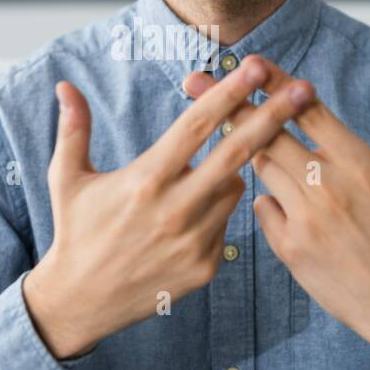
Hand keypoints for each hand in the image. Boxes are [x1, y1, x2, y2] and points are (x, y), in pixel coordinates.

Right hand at [24, 56, 317, 359]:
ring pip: (233, 188)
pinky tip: (186, 218)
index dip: (229, 93)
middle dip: (274, 116)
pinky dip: (214, 210)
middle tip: (304, 90)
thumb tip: (65, 85)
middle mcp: (174, 210)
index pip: (196, 126)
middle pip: (237, 153)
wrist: (81, 301)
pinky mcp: (205, 266)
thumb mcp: (68, 178)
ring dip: (227, 173)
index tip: (256, 69)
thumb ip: (73, 129)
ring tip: (193, 179)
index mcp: (144, 180)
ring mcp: (194, 240)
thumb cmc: (75, 231)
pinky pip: (225, 222)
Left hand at [182, 57, 369, 369]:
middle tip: (194, 79)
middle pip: (268, 134)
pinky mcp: (291, 249)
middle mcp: (328, 186)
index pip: (308, 111)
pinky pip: (263, 210)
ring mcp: (306, 218)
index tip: (251, 62)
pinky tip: (270, 197)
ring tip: (215, 127)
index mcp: (360, 163)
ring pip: (261, 169)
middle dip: (230, 104)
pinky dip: (263, 199)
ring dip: (243, 149)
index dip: (277, 83)